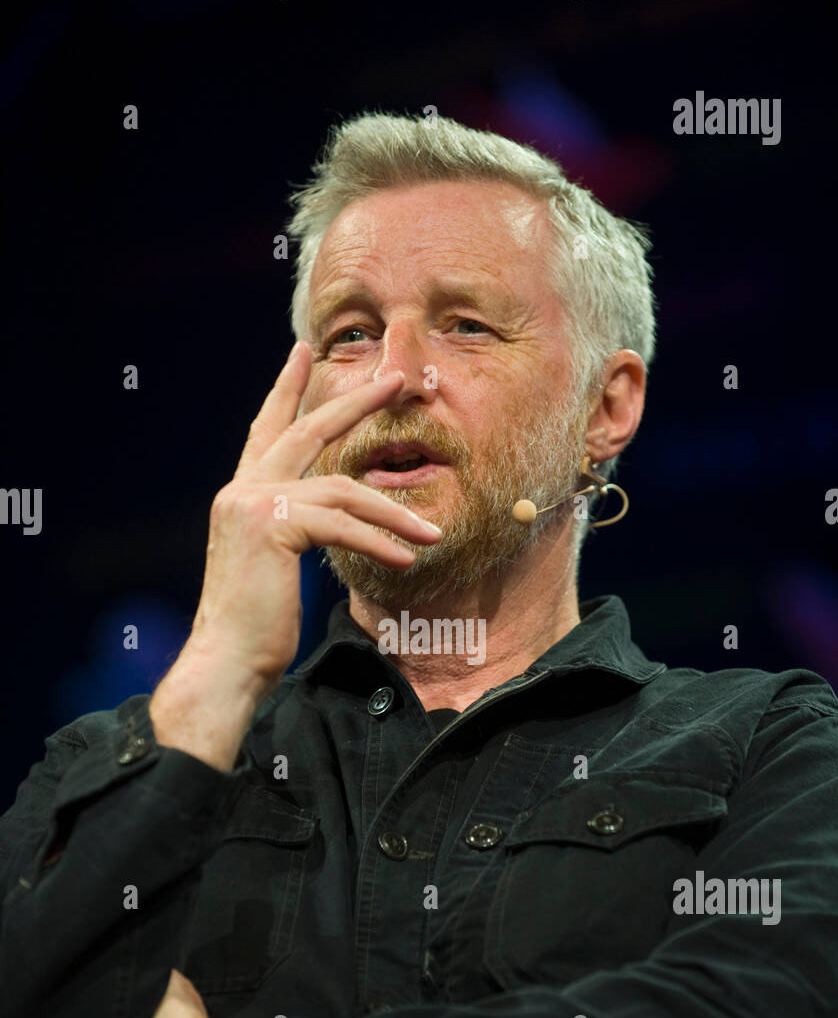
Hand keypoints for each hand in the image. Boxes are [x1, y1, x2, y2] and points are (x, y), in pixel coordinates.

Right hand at [186, 343, 442, 700]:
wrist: (226, 663)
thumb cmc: (256, 630)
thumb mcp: (276, 569)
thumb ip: (294, 533)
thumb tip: (329, 522)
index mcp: (241, 498)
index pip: (267, 433)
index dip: (286, 393)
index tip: (302, 354)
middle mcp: (241, 491)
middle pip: (306, 432)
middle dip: (354, 404)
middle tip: (394, 379)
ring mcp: (252, 504)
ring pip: (339, 489)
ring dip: (392, 513)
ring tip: (431, 535)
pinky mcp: (271, 526)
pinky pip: (340, 523)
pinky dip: (377, 541)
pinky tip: (404, 559)